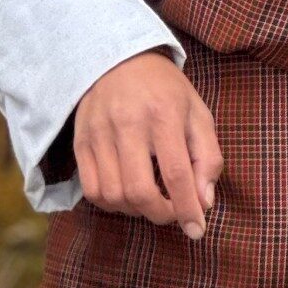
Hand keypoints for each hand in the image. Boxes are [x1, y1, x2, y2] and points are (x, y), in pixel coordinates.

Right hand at [74, 50, 223, 239]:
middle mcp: (127, 123)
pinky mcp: (80, 141)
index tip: (196, 230)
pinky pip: (91, 190)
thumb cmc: (165, 90)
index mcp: (163, 114)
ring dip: (136, 211)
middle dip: (160, 214)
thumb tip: (204, 202)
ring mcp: (99, 132)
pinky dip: (111, 203)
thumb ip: (208, 157)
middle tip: (172, 212)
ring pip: (113, 195)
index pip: (176, 174)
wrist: (119, 57)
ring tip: (150, 200)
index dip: (187, 209)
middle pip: (139, 191)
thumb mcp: (198, 113)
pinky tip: (126, 194)